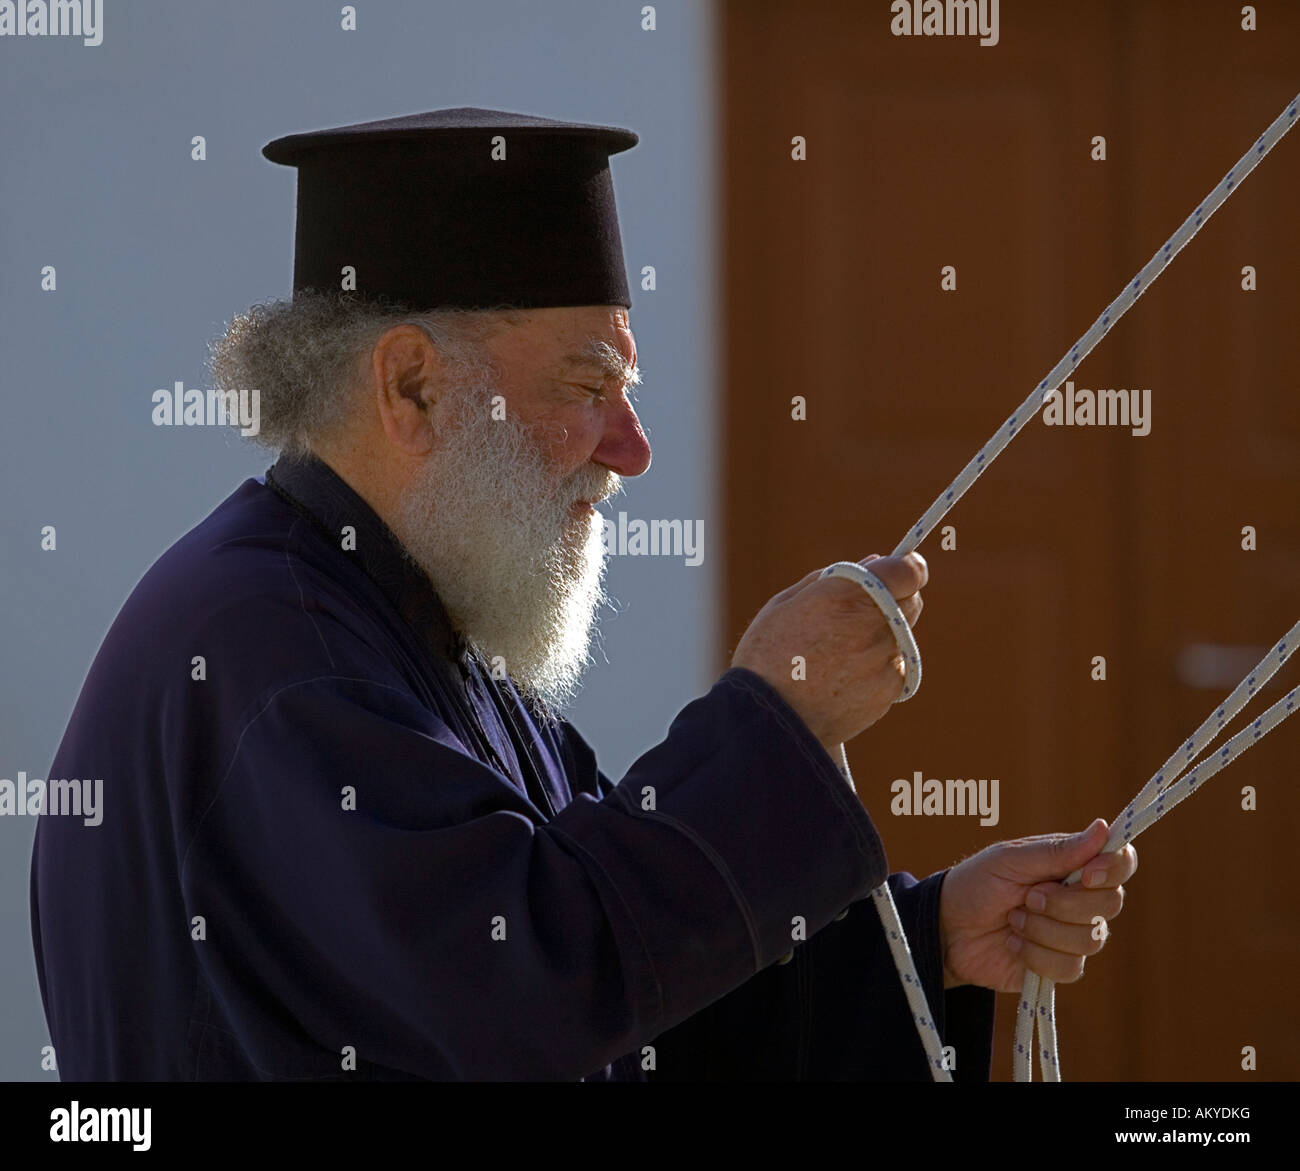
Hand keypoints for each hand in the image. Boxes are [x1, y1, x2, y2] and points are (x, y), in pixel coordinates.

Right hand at [730, 552, 926, 751]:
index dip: (907, 567)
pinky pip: (893, 670)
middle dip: (893, 601)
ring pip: (901, 638)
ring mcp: (885, 661)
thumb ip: (834, 578)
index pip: (909, 571)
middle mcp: (875, 625)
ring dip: (881, 637)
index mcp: (850, 594)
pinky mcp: (888, 691)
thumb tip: (875, 562)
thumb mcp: (787, 603)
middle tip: (858, 614)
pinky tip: (841, 679)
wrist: (767, 720)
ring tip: (839, 654)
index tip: (899, 570)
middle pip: (911, 602)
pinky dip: (876, 669)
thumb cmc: (768, 654)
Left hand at [937, 819, 1136, 992]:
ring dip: (1044, 929)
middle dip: (1064, 903)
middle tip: (1026, 897)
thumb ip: (1057, 851)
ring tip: (1014, 919)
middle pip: (1110, 903)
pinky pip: (1070, 967)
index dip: (1113, 868)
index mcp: (1072, 865)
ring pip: (1091, 939)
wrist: (947, 928)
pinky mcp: (1060, 965)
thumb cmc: (976, 884)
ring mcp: (1072, 934)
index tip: (1087, 874)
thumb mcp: (1009, 860)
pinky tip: (1014, 943)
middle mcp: (1080, 898)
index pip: (1120, 862)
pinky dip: (1035, 955)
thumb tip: (1103, 828)